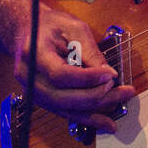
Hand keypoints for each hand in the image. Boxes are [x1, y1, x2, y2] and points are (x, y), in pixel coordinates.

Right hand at [10, 4, 135, 132]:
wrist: (27, 30)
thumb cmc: (50, 25)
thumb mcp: (73, 28)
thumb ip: (89, 50)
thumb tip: (108, 74)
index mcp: (33, 53)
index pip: (59, 74)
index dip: (87, 78)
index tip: (110, 74)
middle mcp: (28, 77)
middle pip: (62, 98)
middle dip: (95, 96)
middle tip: (119, 88)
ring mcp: (32, 91)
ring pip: (65, 109)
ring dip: (95, 110)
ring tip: (120, 102)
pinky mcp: (42, 99)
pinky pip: (65, 112)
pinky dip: (87, 118)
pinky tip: (106, 122)